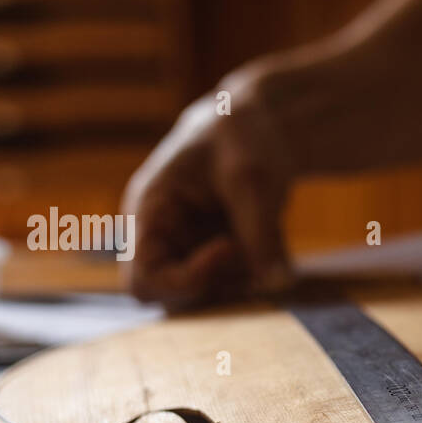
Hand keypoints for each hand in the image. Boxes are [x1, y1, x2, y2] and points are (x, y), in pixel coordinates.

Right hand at [122, 68, 295, 309]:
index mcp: (149, 213)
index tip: (229, 249)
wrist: (263, 123)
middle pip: (177, 298)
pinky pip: (242, 285)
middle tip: (253, 247)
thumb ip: (260, 232)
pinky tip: (272, 232)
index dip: (185, 281)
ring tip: (266, 226)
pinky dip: (263, 268)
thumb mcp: (252, 179)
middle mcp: (164, 240)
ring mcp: (191, 252)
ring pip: (216, 296)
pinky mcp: (221, 259)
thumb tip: (277, 285)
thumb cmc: (243, 137)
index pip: (144, 281)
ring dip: (247, 275)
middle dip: (220, 281)